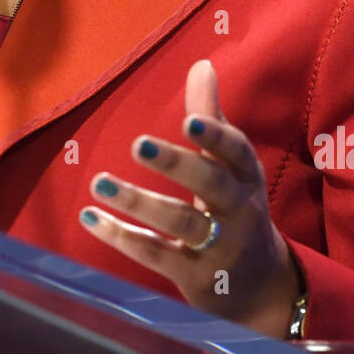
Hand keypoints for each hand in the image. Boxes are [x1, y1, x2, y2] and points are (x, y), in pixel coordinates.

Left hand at [78, 58, 301, 338]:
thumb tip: (202, 65)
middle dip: (177, 165)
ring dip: (139, 203)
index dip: (216, 137)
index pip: (238, 153)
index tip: (190, 121)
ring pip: (182, 223)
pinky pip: (158, 256)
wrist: (260, 287)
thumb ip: (212, 120)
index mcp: (247, 179)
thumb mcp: (232, 169)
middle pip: (212, 186)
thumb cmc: (236, 210)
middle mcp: (239, 211)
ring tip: (100, 182)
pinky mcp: (197, 279)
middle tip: (138, 144)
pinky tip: (92, 218)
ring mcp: (220, 248)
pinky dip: (124, 238)